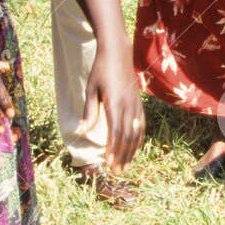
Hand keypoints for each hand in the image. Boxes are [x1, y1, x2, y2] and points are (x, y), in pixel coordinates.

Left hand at [81, 48, 144, 170]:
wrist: (118, 52)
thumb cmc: (101, 70)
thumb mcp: (91, 89)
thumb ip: (89, 111)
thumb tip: (82, 131)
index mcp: (115, 103)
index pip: (115, 132)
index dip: (113, 149)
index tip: (109, 163)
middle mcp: (128, 106)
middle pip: (127, 136)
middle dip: (122, 155)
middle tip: (117, 171)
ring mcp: (136, 104)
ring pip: (136, 133)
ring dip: (131, 151)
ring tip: (126, 166)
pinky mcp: (139, 103)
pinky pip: (141, 125)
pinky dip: (139, 139)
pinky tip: (135, 148)